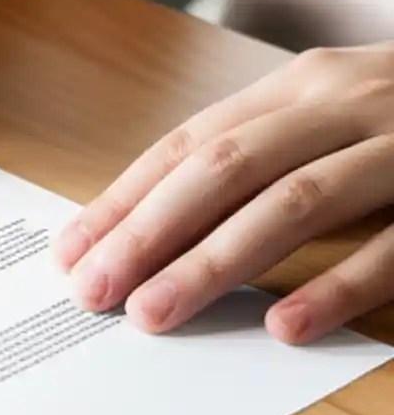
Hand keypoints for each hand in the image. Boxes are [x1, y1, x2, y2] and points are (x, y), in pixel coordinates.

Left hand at [54, 42, 393, 343]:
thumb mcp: (322, 122)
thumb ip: (247, 163)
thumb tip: (139, 231)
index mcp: (298, 89)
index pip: (187, 145)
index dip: (123, 199)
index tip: (69, 253)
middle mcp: (345, 105)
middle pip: (225, 168)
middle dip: (148, 233)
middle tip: (93, 292)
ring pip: (296, 201)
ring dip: (215, 262)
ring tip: (155, 314)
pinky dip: (338, 284)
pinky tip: (283, 326)